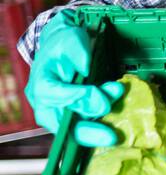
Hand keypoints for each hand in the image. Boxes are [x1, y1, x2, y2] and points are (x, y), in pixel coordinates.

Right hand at [24, 10, 123, 146]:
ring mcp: (58, 112)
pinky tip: (116, 126)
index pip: (52, 94)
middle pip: (60, 123)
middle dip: (86, 131)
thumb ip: (78, 52)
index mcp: (40, 83)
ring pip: (74, 129)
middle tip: (111, 136)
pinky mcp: (71, 116)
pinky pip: (83, 126)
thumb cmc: (66, 43)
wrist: (64, 48)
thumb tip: (87, 69)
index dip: (73, 96)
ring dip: (97, 128)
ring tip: (117, 130)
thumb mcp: (71, 38)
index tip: (96, 94)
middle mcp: (45, 102)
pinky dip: (100, 126)